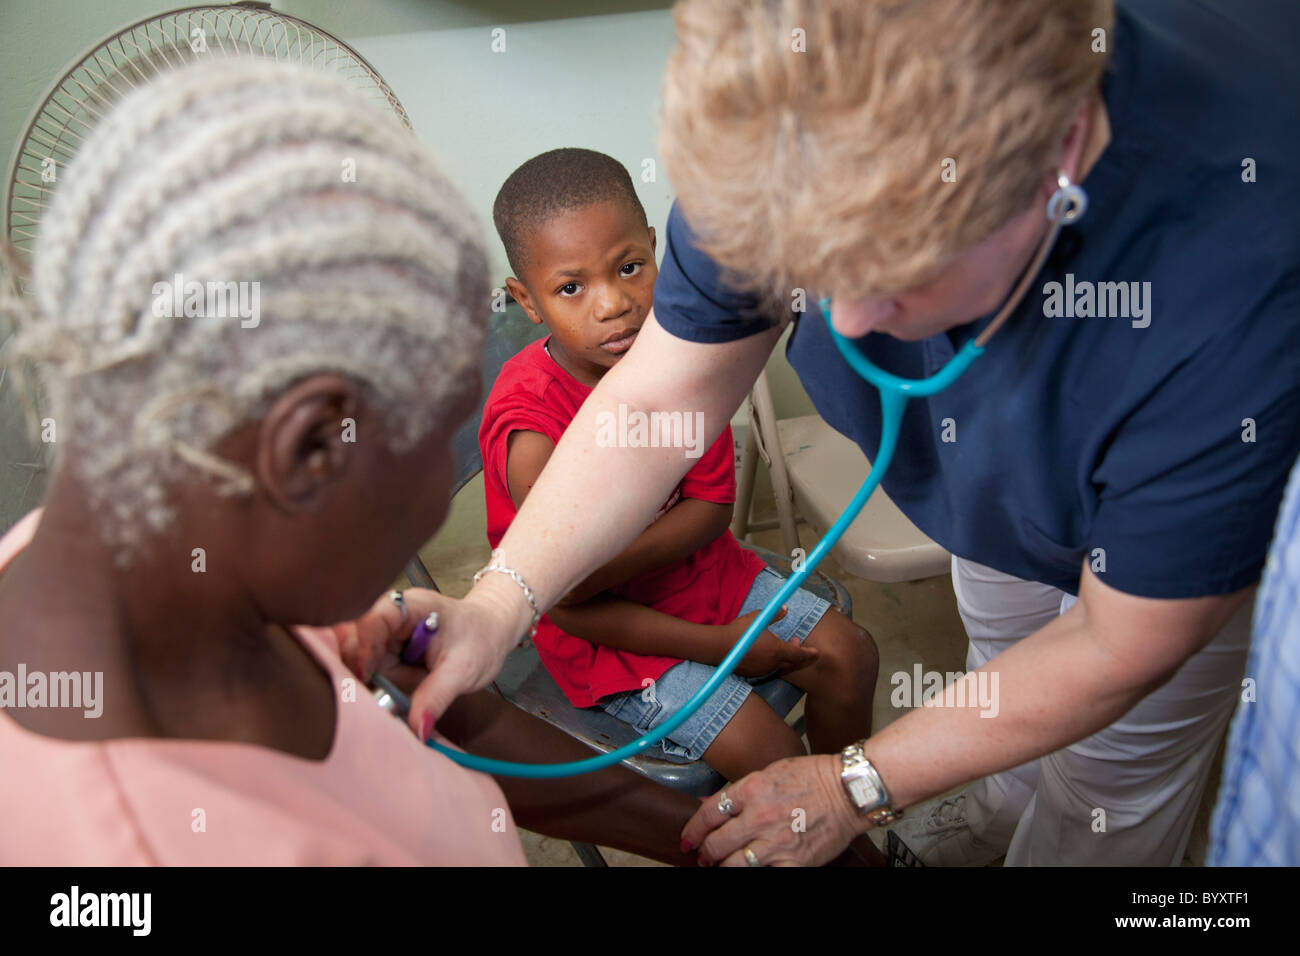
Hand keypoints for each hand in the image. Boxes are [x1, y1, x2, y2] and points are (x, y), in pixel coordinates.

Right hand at [335, 583, 523, 739]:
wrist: (493, 633)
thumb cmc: (482, 638)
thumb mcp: (464, 670)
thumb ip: (436, 696)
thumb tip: (416, 728)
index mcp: (410, 607)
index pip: (372, 621)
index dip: (363, 648)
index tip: (365, 676)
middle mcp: (392, 619)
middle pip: (357, 644)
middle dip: (366, 672)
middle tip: (384, 696)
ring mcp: (388, 638)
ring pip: (363, 665)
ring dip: (379, 685)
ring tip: (413, 687)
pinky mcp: (388, 655)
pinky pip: (374, 676)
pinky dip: (384, 689)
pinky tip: (402, 692)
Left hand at [682, 754, 864, 866]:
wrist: (848, 792)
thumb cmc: (813, 777)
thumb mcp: (771, 772)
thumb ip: (740, 790)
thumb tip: (711, 803)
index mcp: (752, 790)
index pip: (710, 813)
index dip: (694, 829)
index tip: (689, 837)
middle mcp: (760, 817)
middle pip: (717, 843)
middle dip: (705, 852)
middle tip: (702, 855)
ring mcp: (776, 843)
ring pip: (734, 864)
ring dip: (722, 866)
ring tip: (720, 865)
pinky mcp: (794, 863)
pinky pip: (763, 875)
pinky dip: (753, 872)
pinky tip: (751, 868)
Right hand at [722, 607, 818, 677]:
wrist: (719, 646)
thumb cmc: (740, 631)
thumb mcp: (759, 618)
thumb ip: (775, 614)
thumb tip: (785, 608)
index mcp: (777, 650)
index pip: (799, 654)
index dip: (809, 653)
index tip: (817, 652)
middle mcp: (772, 663)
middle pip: (792, 663)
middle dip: (798, 654)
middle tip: (798, 642)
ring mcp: (763, 670)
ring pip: (780, 666)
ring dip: (785, 658)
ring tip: (782, 646)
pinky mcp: (753, 674)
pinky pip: (768, 669)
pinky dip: (773, 662)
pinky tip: (767, 653)